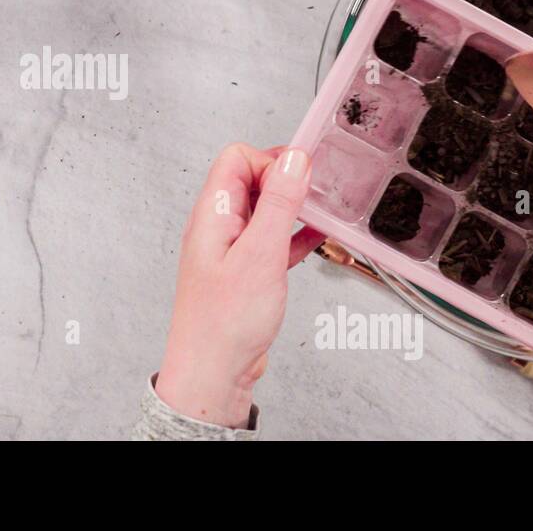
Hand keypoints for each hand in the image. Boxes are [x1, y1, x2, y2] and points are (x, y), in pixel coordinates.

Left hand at [154, 144, 320, 427]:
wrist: (212, 373)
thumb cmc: (224, 323)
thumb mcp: (260, 254)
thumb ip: (278, 203)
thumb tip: (292, 160)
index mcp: (213, 214)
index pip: (236, 159)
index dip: (270, 162)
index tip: (300, 178)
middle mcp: (218, 227)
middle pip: (251, 180)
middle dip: (285, 181)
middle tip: (315, 194)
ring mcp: (230, 249)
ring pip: (264, 211)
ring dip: (292, 209)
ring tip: (320, 213)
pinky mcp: (244, 272)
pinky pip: (271, 241)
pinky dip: (293, 236)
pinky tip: (314, 240)